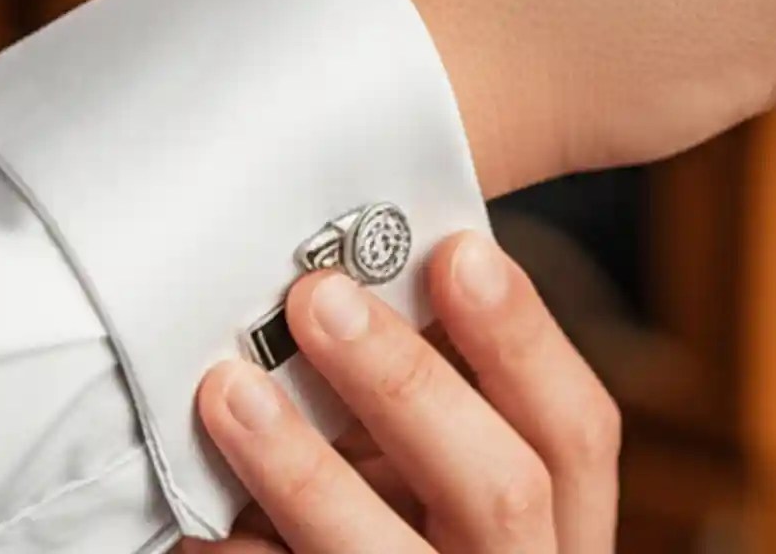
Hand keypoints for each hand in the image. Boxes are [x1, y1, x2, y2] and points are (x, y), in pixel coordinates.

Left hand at [182, 232, 620, 552]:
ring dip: (306, 470)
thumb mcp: (438, 461)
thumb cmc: (394, 523)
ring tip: (232, 392)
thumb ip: (432, 389)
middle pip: (503, 489)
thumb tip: (371, 272)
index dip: (524, 338)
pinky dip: (245, 553)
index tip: (456, 253)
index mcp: (556, 520)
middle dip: (407, 384)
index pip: (575, 429)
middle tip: (319, 300)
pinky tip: (201, 521)